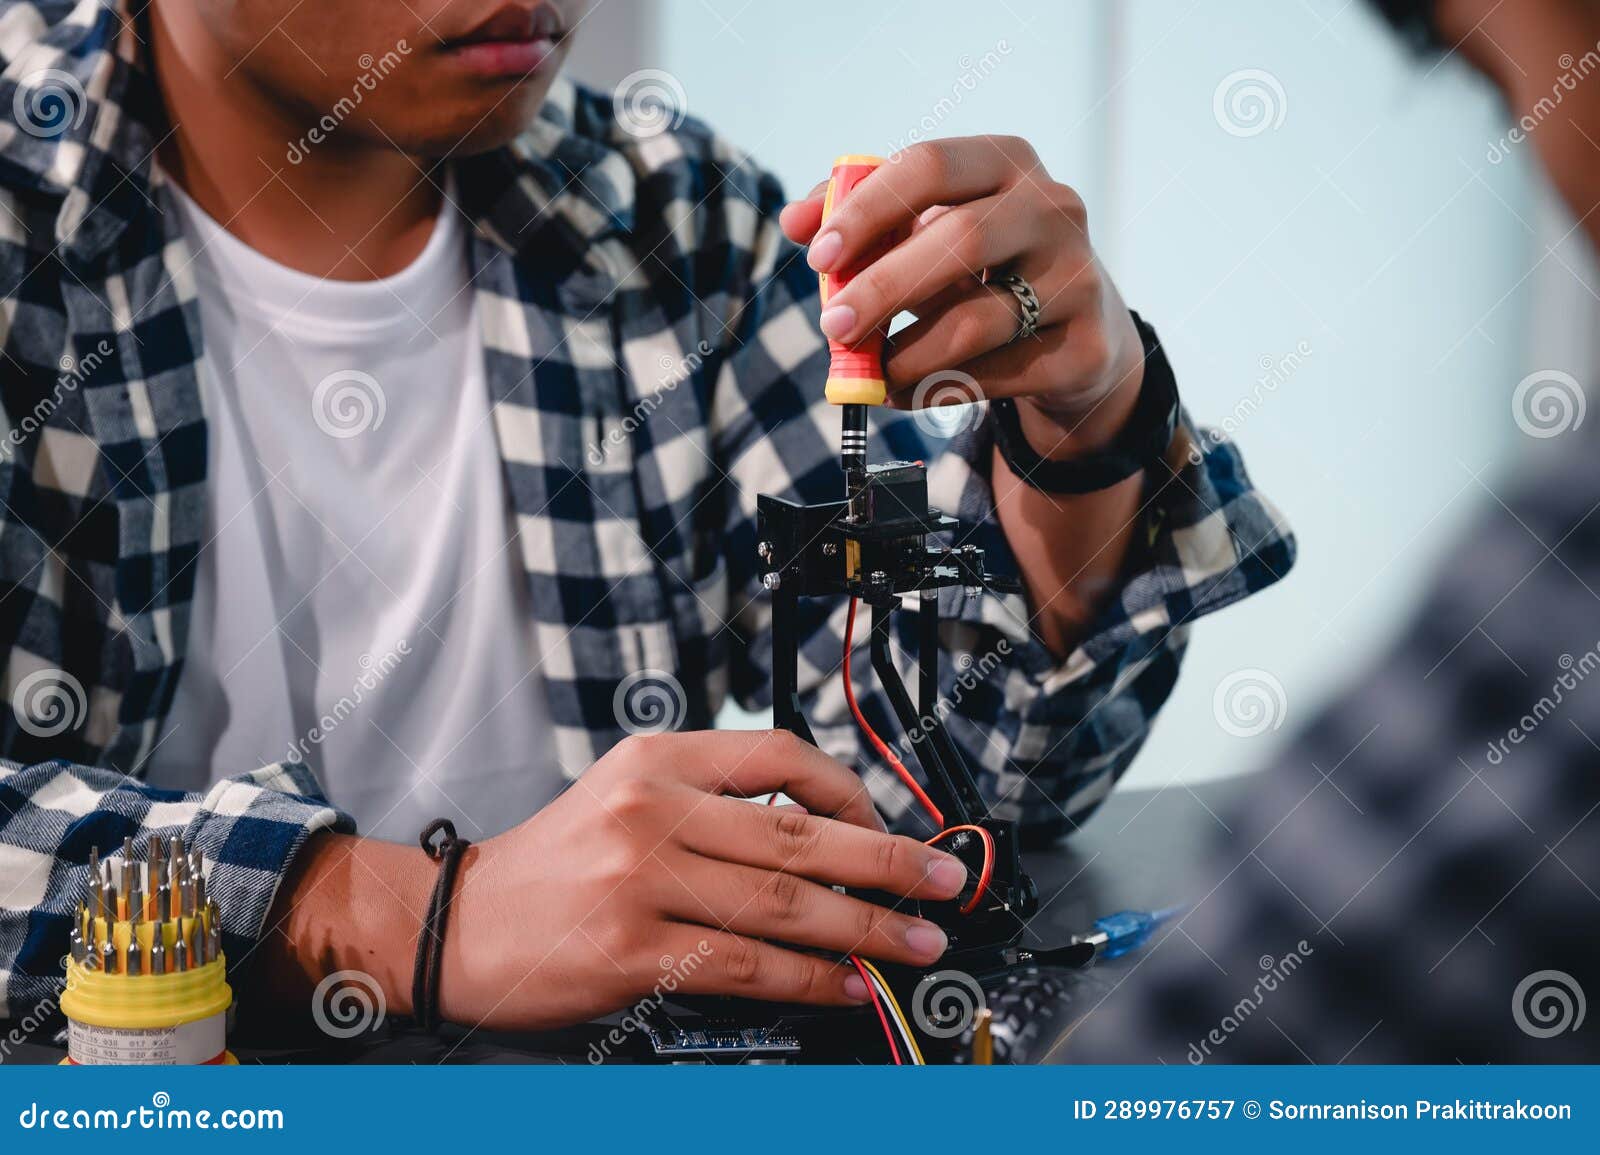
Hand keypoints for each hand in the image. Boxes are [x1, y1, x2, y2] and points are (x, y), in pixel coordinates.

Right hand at [271, 729, 968, 1031]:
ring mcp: (643, 879)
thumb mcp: (624, 796)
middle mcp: (652, 809)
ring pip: (783, 901)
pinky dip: (811, 977)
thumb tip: (816, 835)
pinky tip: (851, 984)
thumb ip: (710, 802)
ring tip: (918, 941)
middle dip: (887, 857)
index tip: (888, 821)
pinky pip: (747, 964)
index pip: (778, 754)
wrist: (455, 922)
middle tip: (943, 876)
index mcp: (655, 759)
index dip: (849, 790)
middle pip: (798, 831)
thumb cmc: (549, 864)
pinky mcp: (635, 950)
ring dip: (865, 926)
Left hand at [779, 136, 1144, 454]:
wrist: (1077, 337)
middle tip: (832, 327)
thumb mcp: (929, 232)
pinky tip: (904, 394)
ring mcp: (1079, 277)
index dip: (867, 210)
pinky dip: (937, 390)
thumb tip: (794, 222)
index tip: (819, 257)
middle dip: (881, 288)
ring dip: (906, 354)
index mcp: (1006, 162)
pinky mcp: (1085, 346)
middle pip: (959, 239)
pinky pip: (996, 374)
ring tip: (868, 373)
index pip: (929, 165)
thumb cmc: (984, 271)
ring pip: (976, 320)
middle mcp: (1053, 208)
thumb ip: (862, 219)